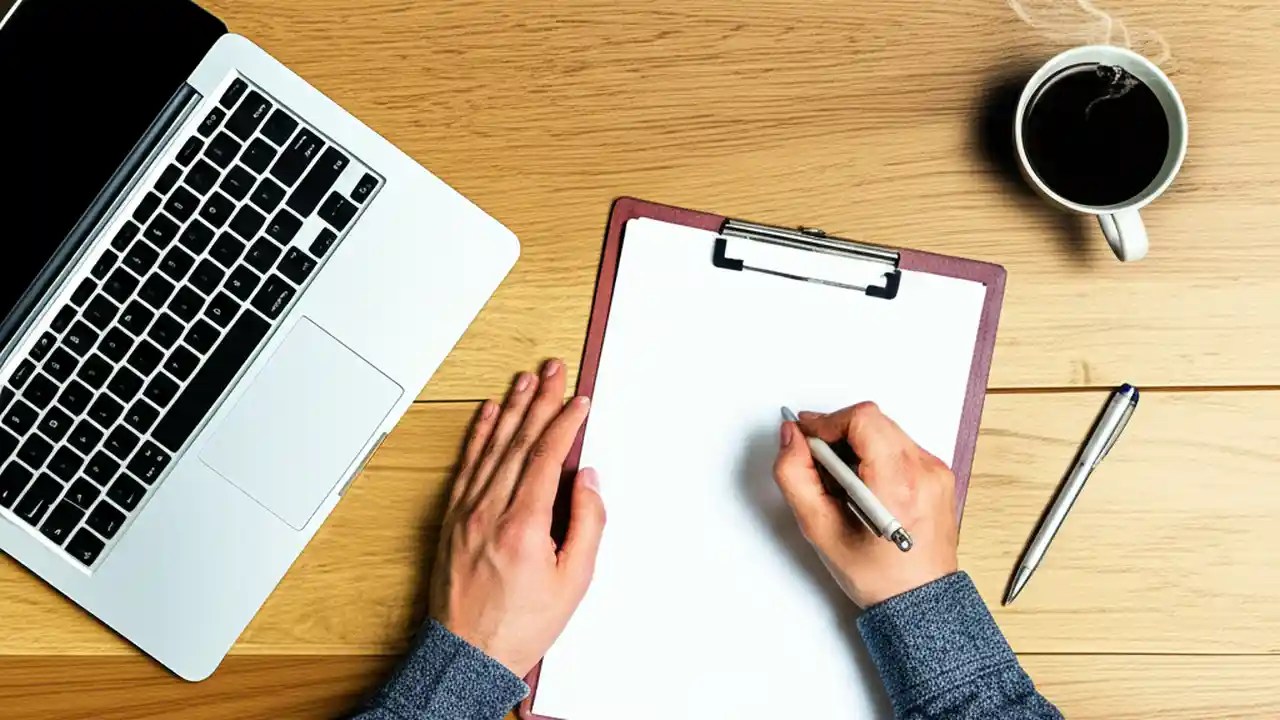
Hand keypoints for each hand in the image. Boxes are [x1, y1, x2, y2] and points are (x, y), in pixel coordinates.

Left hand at [429, 359, 605, 676]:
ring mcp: (466, 513)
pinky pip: (466, 465)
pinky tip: (487, 414)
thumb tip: (586, 480)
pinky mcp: (451, 519)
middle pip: (518, 441)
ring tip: (524, 381)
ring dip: (510, 408)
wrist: (467, 655)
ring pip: (490, 447)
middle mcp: (489, 511)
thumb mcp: (574, 581)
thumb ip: (587, 524)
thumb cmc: (520, 625)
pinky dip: (477, 435)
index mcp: (523, 526)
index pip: (546, 456)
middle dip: (539, 400)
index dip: (565, 422)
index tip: (579, 401)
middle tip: (552, 370)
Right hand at [773, 402, 957, 607]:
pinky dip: (877, 455)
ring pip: (886, 431)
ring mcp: (936, 472)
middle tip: (820, 464)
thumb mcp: (819, 529)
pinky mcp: (940, 475)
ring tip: (843, 481)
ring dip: (857, 445)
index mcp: (896, 484)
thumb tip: (791, 437)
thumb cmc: (876, 575)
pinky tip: (865, 486)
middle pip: (873, 421)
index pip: (862, 419)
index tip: (808, 437)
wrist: (920, 600)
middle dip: (839, 434)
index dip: (827, 421)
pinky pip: (901, 447)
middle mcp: (924, 471)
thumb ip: (795, 476)